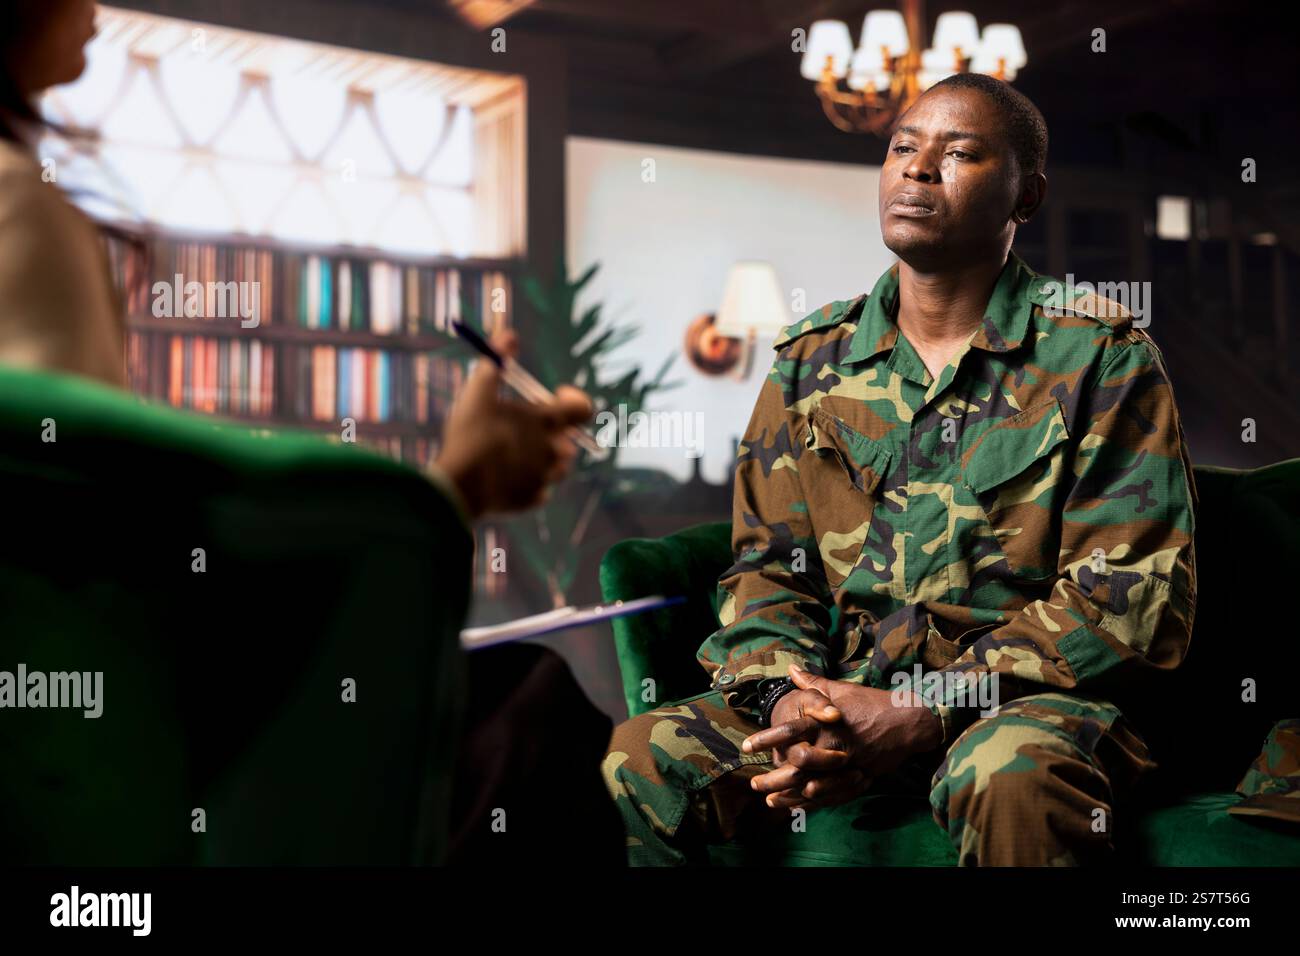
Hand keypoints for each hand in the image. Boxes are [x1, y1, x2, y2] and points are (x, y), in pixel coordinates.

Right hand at [434, 329, 592, 518]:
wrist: (459, 485)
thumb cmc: (470, 433)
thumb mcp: (478, 390)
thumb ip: (495, 361)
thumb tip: (509, 334)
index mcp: (546, 423)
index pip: (583, 408)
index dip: (574, 400)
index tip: (554, 397)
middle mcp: (553, 451)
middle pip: (568, 441)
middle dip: (552, 434)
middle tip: (522, 429)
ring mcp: (544, 478)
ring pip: (556, 468)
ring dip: (542, 459)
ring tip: (512, 454)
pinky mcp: (531, 500)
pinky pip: (538, 490)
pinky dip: (527, 484)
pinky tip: (504, 478)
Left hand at [743, 665, 943, 809]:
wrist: (908, 722)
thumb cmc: (872, 703)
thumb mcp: (841, 689)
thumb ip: (813, 683)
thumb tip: (790, 670)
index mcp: (825, 723)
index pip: (788, 733)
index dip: (765, 740)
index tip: (746, 745)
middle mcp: (833, 747)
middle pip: (796, 768)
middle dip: (772, 778)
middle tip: (753, 783)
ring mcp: (846, 766)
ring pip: (812, 788)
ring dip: (788, 796)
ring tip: (769, 800)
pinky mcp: (858, 779)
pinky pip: (831, 796)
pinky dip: (813, 803)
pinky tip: (798, 806)